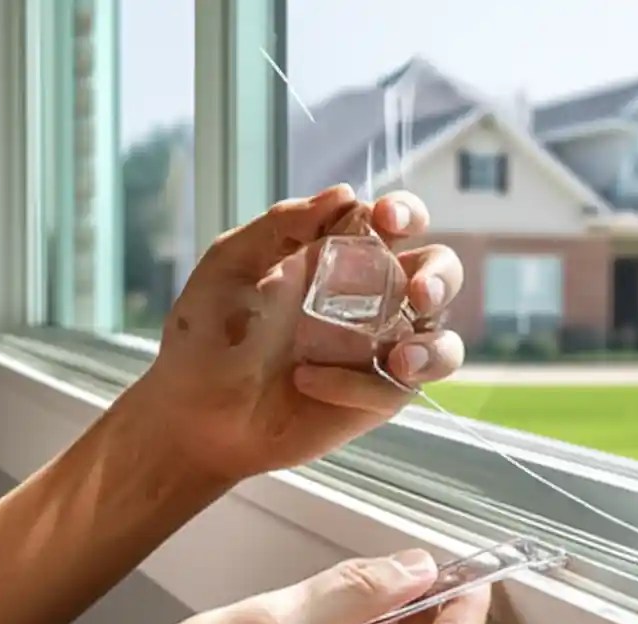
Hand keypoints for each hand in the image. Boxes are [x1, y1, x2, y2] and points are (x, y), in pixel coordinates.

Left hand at [127, 184, 465, 483]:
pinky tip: (312, 383)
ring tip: (402, 359)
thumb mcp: (232, 265)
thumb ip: (284, 225)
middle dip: (441, 277)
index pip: (397, 223)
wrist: (194, 414)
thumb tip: (345, 194)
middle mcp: (374, 299)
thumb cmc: (207, 334)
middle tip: (418, 292)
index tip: (387, 221)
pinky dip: (361, 385)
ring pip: (443, 340)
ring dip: (435, 347)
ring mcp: (381, 350)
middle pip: (440, 274)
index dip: (406, 213)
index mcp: (344, 256)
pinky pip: (398, 388)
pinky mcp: (377, 398)